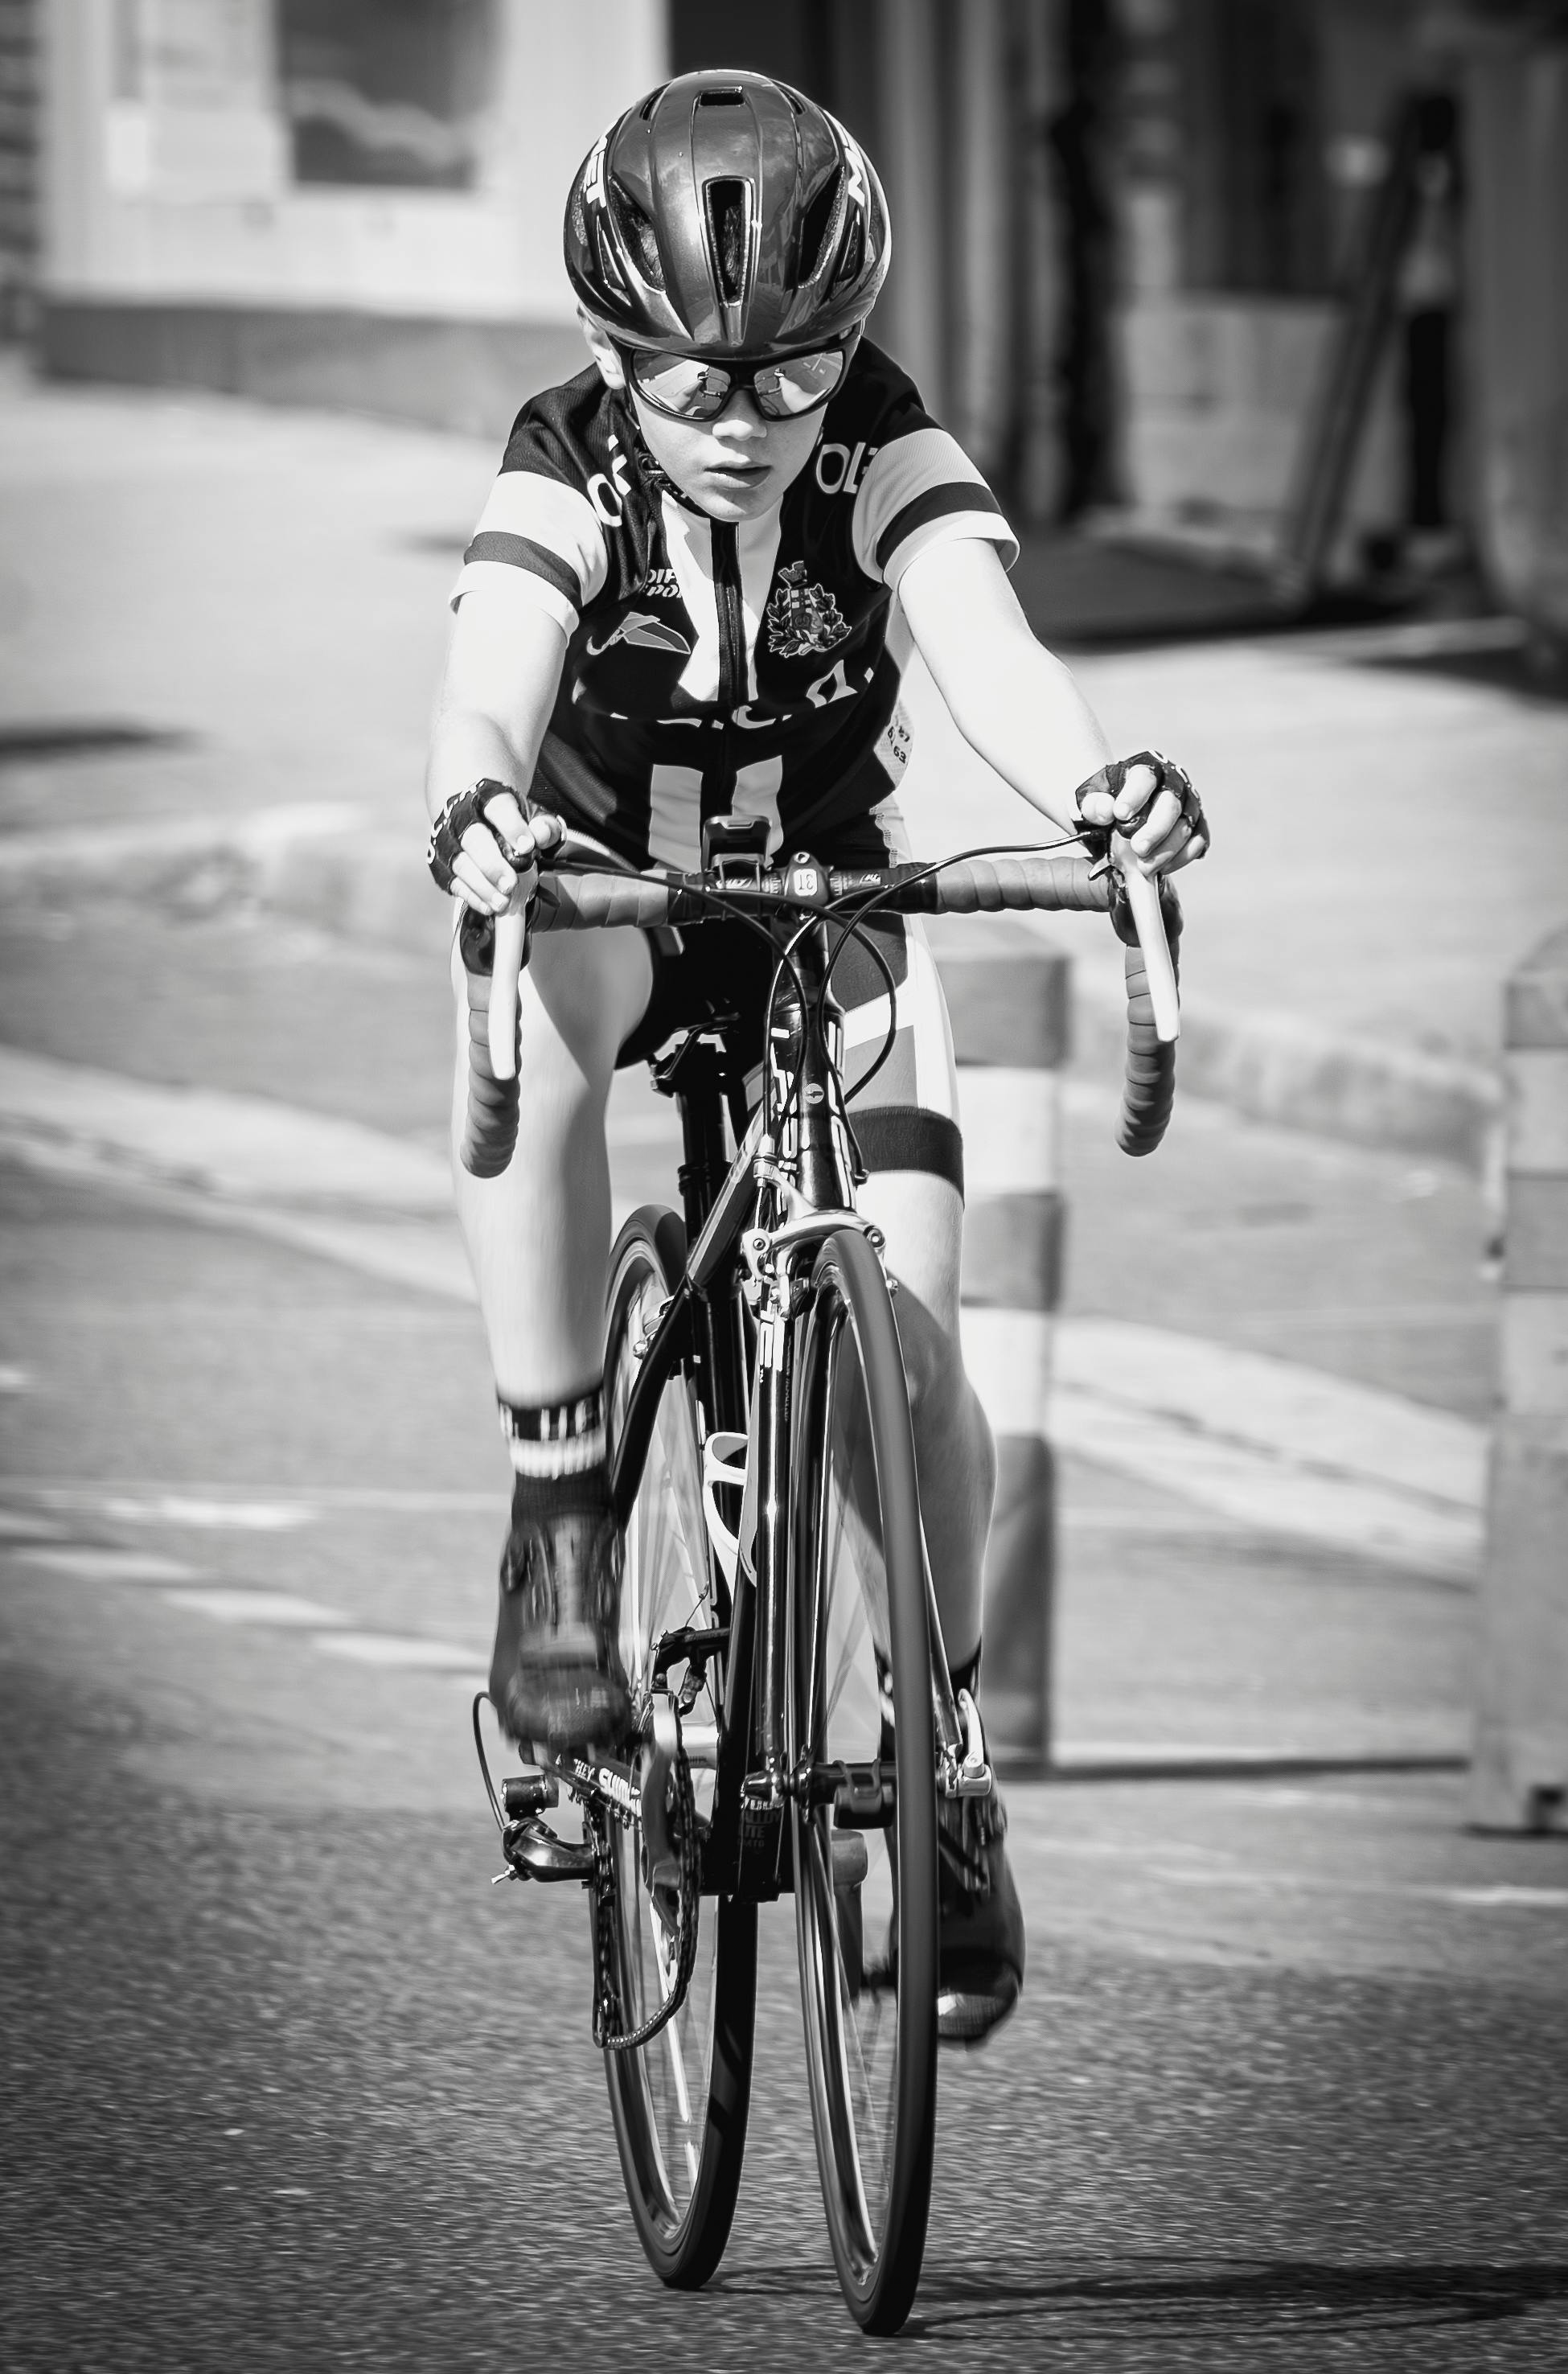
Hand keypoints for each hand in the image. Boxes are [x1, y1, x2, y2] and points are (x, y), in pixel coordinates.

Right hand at [426, 778, 564, 914]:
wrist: (474, 812)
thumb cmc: (509, 818)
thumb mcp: (532, 815)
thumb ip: (544, 825)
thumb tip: (541, 835)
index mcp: (487, 797)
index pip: (497, 808)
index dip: (512, 827)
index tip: (527, 847)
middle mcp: (461, 816)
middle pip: (473, 839)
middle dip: (491, 864)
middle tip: (510, 884)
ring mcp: (447, 840)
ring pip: (460, 863)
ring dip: (481, 885)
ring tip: (502, 903)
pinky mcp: (440, 862)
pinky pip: (452, 881)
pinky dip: (471, 895)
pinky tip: (488, 906)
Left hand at [1073, 751, 1207, 876]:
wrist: (1119, 818)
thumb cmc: (1106, 806)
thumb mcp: (1091, 802)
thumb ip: (1093, 805)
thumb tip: (1106, 811)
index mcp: (1144, 769)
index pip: (1144, 777)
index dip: (1134, 796)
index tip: (1120, 814)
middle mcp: (1172, 783)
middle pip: (1170, 804)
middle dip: (1155, 830)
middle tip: (1139, 849)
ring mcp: (1188, 804)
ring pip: (1186, 825)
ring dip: (1167, 849)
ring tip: (1145, 867)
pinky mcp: (1197, 826)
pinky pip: (1198, 842)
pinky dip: (1183, 857)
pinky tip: (1163, 869)